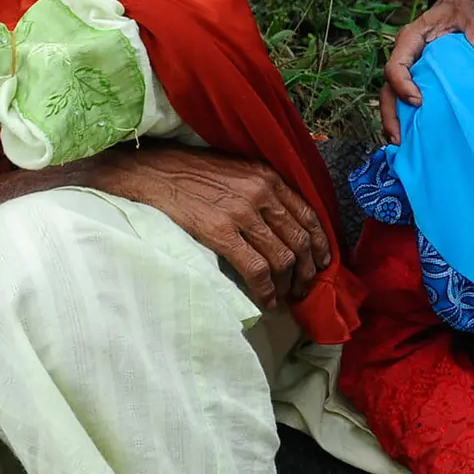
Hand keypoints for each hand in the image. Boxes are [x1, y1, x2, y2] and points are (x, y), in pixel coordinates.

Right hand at [86, 145, 329, 307]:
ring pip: (283, 258)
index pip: (308, 214)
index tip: (323, 262)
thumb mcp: (235, 171)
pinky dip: (266, 290)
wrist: (151, 172)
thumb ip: (260, 191)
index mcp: (267, 177)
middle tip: (305, 289)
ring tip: (286, 298)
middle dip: (308, 271)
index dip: (320, 244)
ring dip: (289, 285)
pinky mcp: (220, 232)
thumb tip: (280, 225)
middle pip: (299, 241)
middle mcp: (261, 193)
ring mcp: (242, 213)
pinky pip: (256, 269)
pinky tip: (266, 301)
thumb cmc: (190, 173)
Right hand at [379, 0, 473, 142]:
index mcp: (411, 39)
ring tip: (401, 144)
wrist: (460, 7)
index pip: (396, 65)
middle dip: (390, 113)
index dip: (403, 84)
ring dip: (394, 120)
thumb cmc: (461, 9)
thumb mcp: (471, 13)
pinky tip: (413, 136)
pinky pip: (405, 99)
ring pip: (392, 97)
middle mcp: (405, 56)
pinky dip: (406, 116)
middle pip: (388, 87)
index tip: (418, 101)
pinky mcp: (417, 78)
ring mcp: (409, 69)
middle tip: (398, 138)